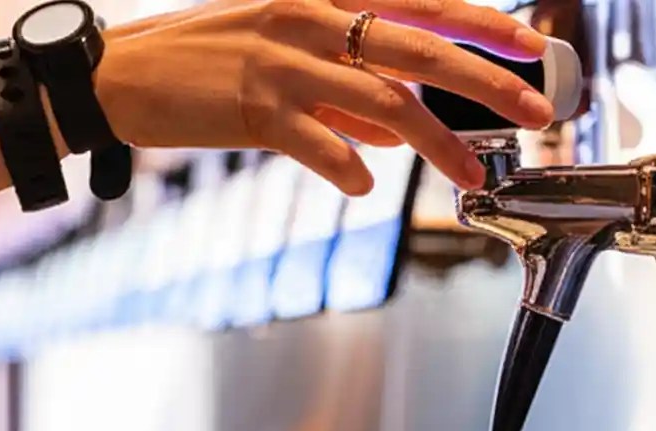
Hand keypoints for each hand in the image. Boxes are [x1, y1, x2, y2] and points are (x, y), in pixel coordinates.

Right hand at [95, 0, 553, 193]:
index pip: (421, 2)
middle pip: (418, 47)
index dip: (483, 22)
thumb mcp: (282, 56)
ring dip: (436, 143)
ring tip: (470, 175)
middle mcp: (308, 17)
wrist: (119, 73)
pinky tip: (362, 187)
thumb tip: (396, 133)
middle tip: (535, 110)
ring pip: (383, 101)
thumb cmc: (204, 62)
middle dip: (487, 81)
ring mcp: (281, 62)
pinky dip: (350, 168)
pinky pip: (320, 143)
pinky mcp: (252, 108)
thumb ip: (343, 93)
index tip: (534, 44)